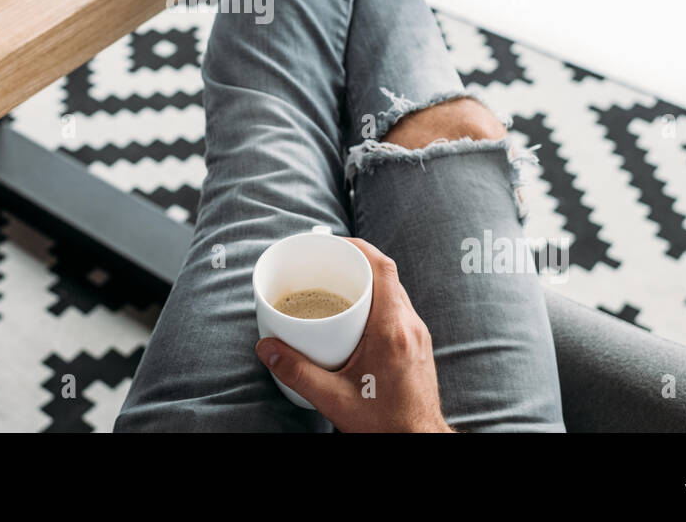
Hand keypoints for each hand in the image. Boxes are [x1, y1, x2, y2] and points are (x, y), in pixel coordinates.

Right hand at [255, 238, 450, 431]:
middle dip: (356, 263)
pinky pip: (398, 308)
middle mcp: (410, 326)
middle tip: (327, 263)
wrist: (419, 442)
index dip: (359, 247)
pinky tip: (354, 317)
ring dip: (367, 282)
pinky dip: (376, 301)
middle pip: (387, 276)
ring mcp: (418, 334)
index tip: (333, 243)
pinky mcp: (419, 345)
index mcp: (392, 330)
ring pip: (394, 291)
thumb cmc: (385, 424)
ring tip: (336, 287)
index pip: (382, 269)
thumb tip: (267, 349)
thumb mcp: (334, 399)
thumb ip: (297, 372)